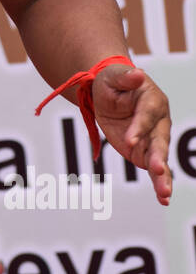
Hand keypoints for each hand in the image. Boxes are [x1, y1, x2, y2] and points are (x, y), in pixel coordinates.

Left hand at [92, 64, 171, 204]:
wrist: (109, 92)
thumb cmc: (112, 81)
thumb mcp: (113, 76)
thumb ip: (125, 78)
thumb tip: (137, 75)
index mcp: (152, 100)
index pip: (146, 115)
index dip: (139, 127)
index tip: (130, 140)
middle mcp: (158, 121)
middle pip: (159, 140)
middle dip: (158, 156)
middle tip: (157, 169)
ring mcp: (153, 139)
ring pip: (160, 159)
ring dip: (163, 176)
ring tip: (165, 193)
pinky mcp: (144, 152)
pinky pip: (154, 169)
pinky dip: (160, 183)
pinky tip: (164, 198)